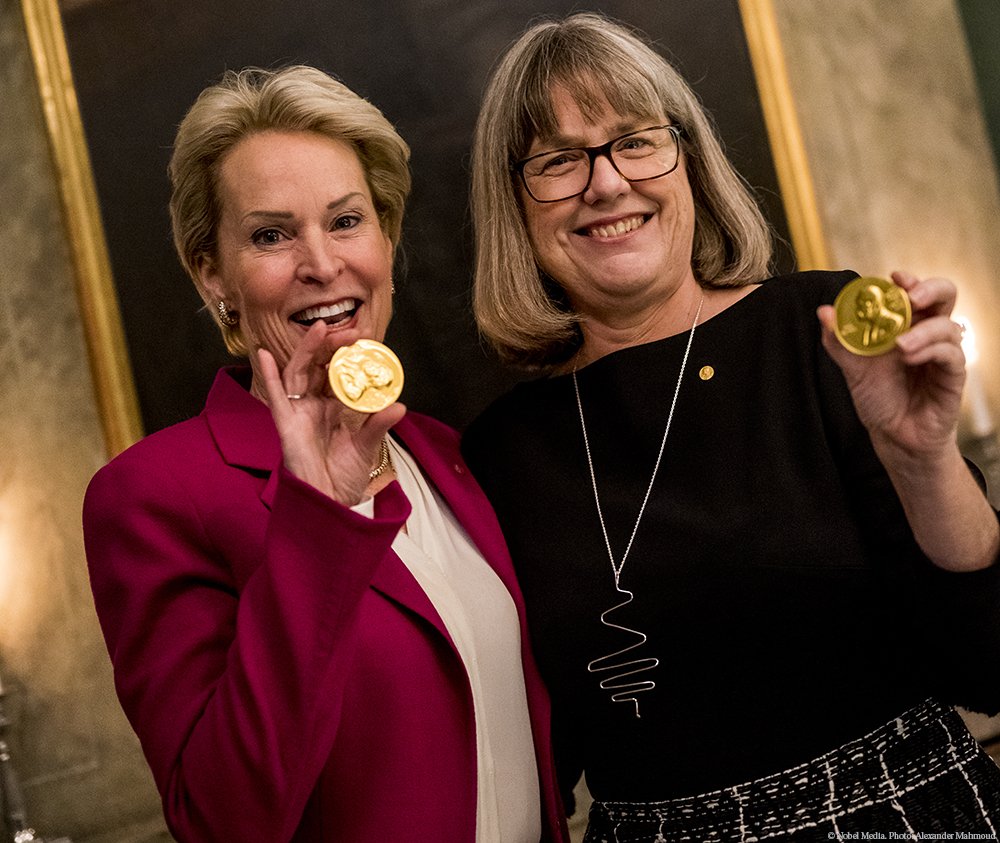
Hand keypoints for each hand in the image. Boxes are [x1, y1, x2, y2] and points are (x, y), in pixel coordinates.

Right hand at [256, 321, 405, 504]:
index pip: (339, 373)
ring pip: (299, 373)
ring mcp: (297, 413)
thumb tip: (399, 406)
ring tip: (320, 328)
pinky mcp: (285, 425)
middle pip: (318, 367)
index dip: (349, 355)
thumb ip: (378, 424)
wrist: (330, 503)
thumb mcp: (367, 446)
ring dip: (308, 350)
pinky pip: (275, 397)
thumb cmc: (343, 477)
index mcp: (332, 407)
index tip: (366, 337)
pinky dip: (268, 376)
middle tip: (350, 330)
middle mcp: (312, 405)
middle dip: (331, 346)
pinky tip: (263, 355)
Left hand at [817, 271, 965, 461]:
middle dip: (930, 290)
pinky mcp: (952, 377)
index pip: (916, 292)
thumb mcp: (852, 368)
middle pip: (945, 297)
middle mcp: (928, 335)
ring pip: (948, 326)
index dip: (909, 280)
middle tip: (911, 296)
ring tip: (899, 345)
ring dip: (923, 330)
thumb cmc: (879, 398)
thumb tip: (824, 312)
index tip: (894, 277)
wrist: (892, 436)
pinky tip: (910, 358)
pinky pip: (952, 355)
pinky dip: (932, 351)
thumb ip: (840, 341)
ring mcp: (943, 354)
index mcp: (907, 326)